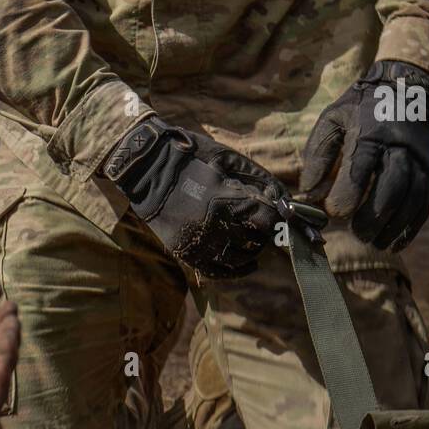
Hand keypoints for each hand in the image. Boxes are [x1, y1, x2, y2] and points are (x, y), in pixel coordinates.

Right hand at [101, 118, 284, 278]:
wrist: (146, 168)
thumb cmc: (188, 156)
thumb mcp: (224, 158)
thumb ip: (256, 177)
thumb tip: (282, 197)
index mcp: (226, 199)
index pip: (268, 219)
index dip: (278, 217)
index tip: (281, 214)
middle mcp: (215, 225)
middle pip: (257, 239)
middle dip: (265, 232)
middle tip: (265, 224)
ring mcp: (199, 242)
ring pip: (241, 258)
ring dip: (253, 250)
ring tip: (254, 238)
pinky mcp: (186, 252)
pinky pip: (218, 271)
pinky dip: (237, 270)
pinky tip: (248, 264)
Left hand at [299, 60, 428, 251]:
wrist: (408, 88)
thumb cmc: (362, 108)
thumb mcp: (333, 119)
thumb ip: (318, 155)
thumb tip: (308, 193)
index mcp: (371, 132)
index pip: (360, 168)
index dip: (346, 195)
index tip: (332, 212)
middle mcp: (399, 147)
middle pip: (391, 188)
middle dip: (373, 216)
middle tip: (356, 233)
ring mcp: (419, 160)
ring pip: (411, 200)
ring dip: (393, 226)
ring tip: (374, 242)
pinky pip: (424, 204)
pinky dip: (410, 227)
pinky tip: (394, 241)